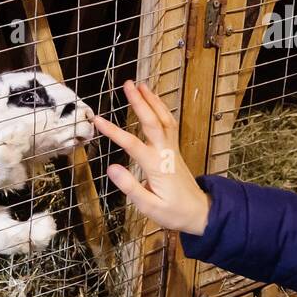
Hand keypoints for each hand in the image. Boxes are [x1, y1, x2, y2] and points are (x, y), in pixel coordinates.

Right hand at [92, 80, 210, 236]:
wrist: (199, 212)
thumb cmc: (173, 212)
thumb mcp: (149, 207)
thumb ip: (130, 187)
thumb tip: (111, 168)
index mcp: (156, 167)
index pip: (132, 144)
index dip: (114, 131)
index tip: (97, 120)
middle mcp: (165, 153)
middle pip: (152, 122)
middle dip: (139, 102)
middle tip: (128, 84)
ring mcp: (172, 150)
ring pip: (164, 119)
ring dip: (152, 100)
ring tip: (140, 85)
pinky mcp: (174, 150)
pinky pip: (169, 124)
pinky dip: (162, 109)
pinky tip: (154, 101)